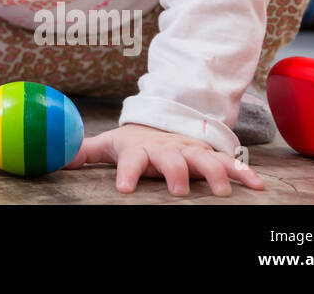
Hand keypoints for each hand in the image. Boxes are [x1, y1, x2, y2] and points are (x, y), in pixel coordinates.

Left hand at [64, 123, 264, 196]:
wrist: (164, 122)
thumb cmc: (134, 142)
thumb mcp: (110, 144)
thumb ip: (84, 152)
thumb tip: (56, 158)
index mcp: (140, 149)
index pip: (130, 159)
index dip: (127, 173)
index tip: (124, 189)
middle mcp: (167, 150)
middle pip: (172, 160)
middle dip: (176, 173)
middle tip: (178, 191)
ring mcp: (191, 152)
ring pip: (205, 160)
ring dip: (215, 174)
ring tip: (222, 191)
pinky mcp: (211, 155)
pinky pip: (230, 163)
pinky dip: (244, 173)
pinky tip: (257, 186)